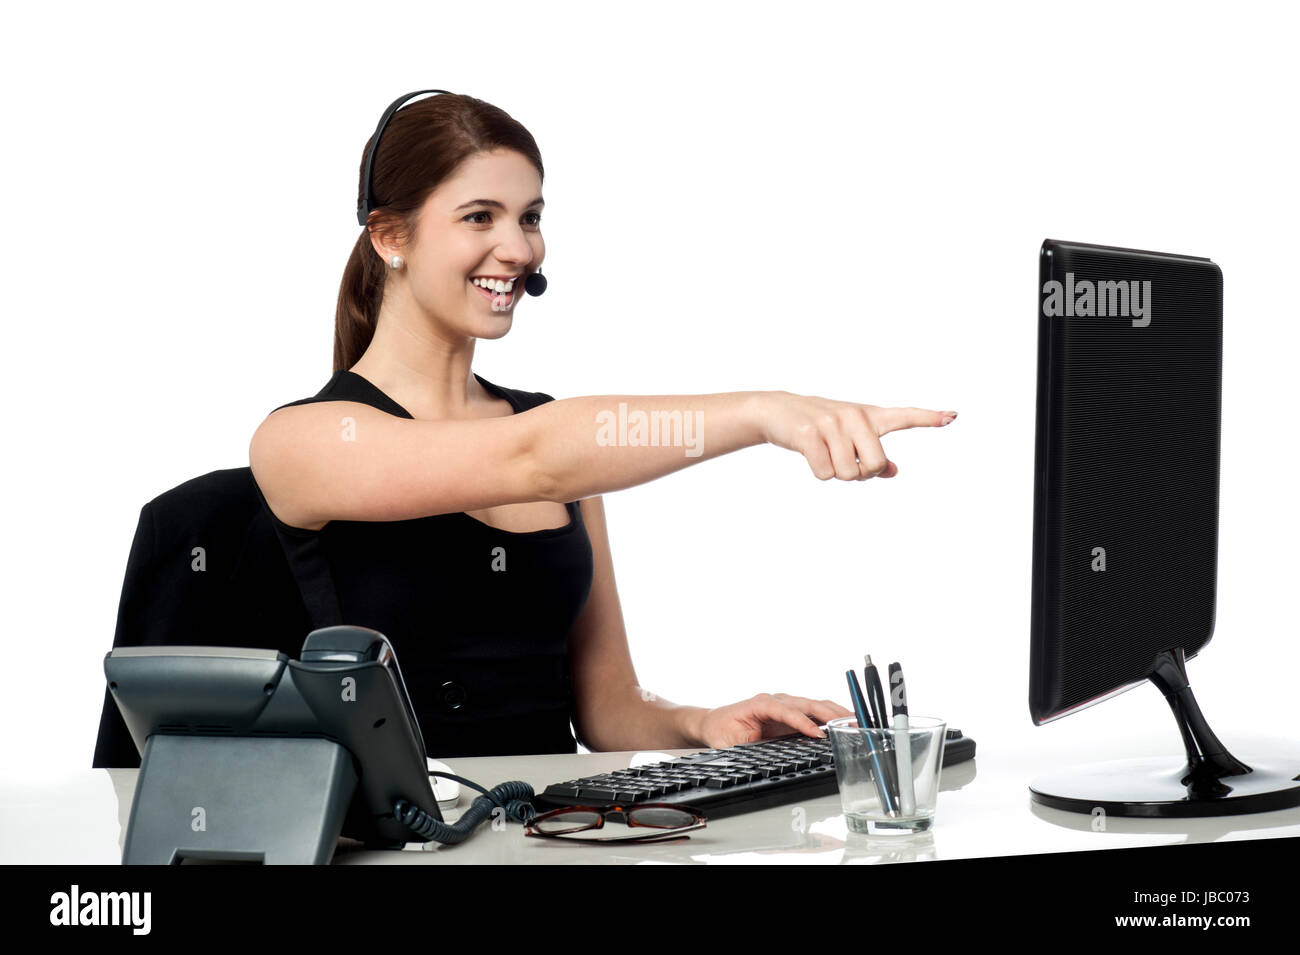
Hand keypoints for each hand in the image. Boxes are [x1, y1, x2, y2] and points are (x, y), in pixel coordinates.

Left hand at [693, 693, 855, 747]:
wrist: (715, 723)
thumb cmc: (721, 731)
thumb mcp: (730, 742)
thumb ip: (749, 745)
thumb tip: (766, 752)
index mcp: (760, 704)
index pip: (786, 711)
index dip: (803, 723)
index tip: (818, 735)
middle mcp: (775, 700)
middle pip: (806, 703)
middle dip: (828, 714)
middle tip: (849, 725)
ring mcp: (785, 704)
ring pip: (814, 704)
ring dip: (835, 713)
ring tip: (855, 721)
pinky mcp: (791, 712)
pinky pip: (814, 711)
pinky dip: (831, 715)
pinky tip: (845, 721)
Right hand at [757, 391, 956, 480]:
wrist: (776, 410)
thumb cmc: (819, 428)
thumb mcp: (849, 437)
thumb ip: (873, 453)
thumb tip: (893, 472)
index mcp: (869, 416)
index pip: (904, 416)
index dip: (929, 418)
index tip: (952, 416)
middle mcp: (855, 416)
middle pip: (876, 465)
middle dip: (861, 473)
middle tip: (845, 459)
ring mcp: (832, 423)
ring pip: (849, 473)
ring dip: (836, 473)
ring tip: (824, 453)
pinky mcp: (810, 433)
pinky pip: (826, 473)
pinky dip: (818, 472)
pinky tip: (810, 453)